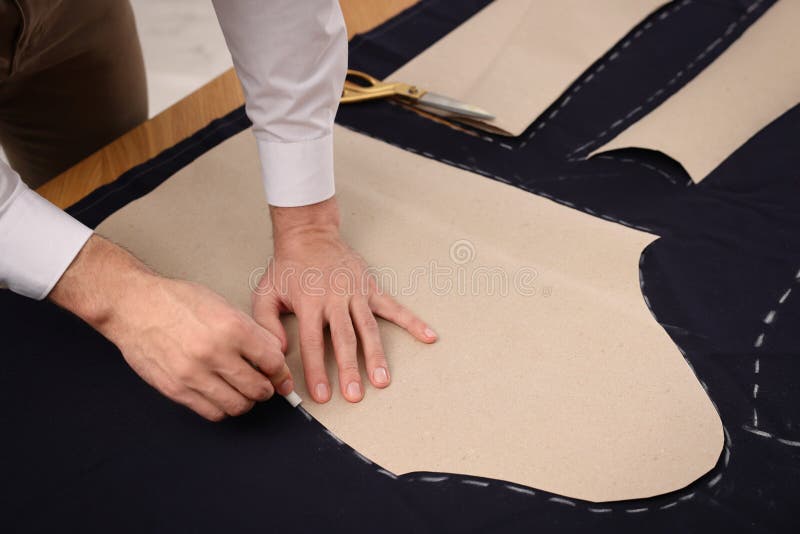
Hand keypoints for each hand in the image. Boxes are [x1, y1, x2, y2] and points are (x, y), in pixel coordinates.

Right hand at [49, 235, 293, 420]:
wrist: (134, 305)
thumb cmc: (176, 301)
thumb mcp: (222, 305)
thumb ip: (250, 331)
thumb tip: (273, 353)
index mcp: (231, 328)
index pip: (272, 362)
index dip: (281, 373)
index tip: (281, 377)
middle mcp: (215, 353)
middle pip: (258, 388)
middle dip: (267, 389)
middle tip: (264, 385)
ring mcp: (194, 374)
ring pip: (237, 405)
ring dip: (246, 402)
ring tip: (243, 391)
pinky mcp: (176, 389)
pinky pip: (211, 412)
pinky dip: (223, 408)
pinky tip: (221, 396)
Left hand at [252, 197, 436, 403]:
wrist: (309, 235)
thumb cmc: (288, 267)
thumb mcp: (266, 293)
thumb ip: (267, 323)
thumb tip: (278, 350)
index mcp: (309, 304)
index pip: (313, 343)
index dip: (317, 370)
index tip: (322, 394)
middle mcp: (335, 300)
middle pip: (344, 340)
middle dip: (350, 369)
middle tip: (355, 395)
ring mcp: (355, 294)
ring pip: (368, 329)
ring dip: (376, 355)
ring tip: (382, 379)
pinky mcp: (370, 288)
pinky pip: (393, 307)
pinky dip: (412, 322)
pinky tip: (427, 336)